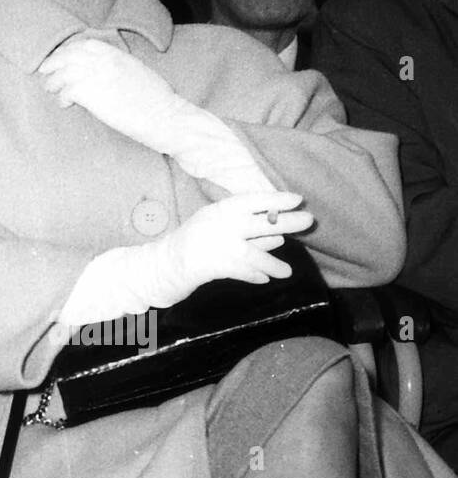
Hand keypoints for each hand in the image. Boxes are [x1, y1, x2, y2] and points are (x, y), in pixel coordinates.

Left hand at [37, 37, 185, 150]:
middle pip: (68, 55)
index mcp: (117, 54)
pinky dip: (62, 98)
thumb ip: (117, 67)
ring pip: (62, 73)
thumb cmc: (157, 101)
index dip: (68, 50)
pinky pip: (66, 91)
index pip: (85, 44)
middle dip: (54, 62)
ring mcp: (96, 75)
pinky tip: (66, 104)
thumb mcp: (137, 72)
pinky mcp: (91, 94)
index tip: (60, 57)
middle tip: (45, 71)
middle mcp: (105, 61)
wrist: (165, 116)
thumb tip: (100, 72)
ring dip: (53, 81)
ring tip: (52, 90)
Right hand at [142, 191, 314, 307]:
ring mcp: (217, 246)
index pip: (251, 200)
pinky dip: (254, 275)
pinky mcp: (214, 266)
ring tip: (287, 272)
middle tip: (309, 220)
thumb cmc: (196, 240)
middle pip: (258, 223)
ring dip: (272, 263)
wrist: (167, 262)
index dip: (275, 199)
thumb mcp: (217, 225)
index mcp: (219, 210)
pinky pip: (241, 271)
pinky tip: (264, 279)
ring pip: (253, 253)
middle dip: (285, 222)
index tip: (297, 198)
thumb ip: (245, 230)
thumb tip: (280, 237)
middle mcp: (220, 225)